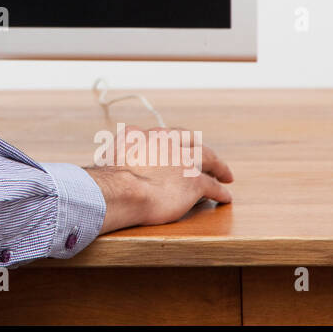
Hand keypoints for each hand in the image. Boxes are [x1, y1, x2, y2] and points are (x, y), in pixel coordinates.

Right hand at [86, 124, 232, 233]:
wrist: (120, 190)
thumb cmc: (107, 180)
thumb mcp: (106, 160)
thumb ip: (114, 158)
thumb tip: (108, 166)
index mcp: (140, 136)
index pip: (159, 135)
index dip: (169, 141)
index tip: (173, 146)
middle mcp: (164, 142)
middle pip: (189, 139)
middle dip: (198, 146)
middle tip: (207, 155)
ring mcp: (181, 160)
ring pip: (207, 157)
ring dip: (218, 166)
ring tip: (225, 174)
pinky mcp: (194, 181)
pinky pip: (212, 186)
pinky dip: (220, 191)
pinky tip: (225, 197)